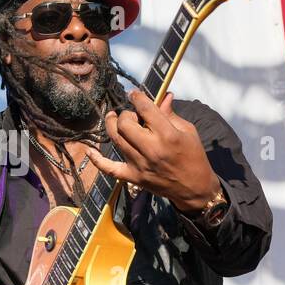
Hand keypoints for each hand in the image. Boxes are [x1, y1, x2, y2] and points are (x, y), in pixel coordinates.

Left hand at [90, 91, 220, 212]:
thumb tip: (162, 96)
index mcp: (168, 136)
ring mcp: (140, 164)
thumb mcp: (188, 131)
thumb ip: (170, 114)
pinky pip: (109, 168)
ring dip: (112, 125)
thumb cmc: (194, 157)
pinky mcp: (134, 177)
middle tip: (132, 115)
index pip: (145, 109)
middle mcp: (151, 149)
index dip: (137, 97)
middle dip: (126, 114)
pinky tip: (89, 151)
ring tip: (114, 119)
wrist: (195, 189)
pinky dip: (97, 160)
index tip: (135, 95)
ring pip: (116, 139)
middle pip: (125, 123)